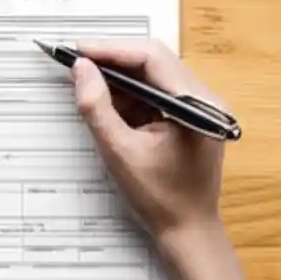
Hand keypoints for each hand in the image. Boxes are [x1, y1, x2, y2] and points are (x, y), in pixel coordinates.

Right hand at [70, 40, 225, 246]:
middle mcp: (204, 99)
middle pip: (153, 60)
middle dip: (112, 59)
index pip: (151, 58)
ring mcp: (197, 106)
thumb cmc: (161, 198)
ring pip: (151, 74)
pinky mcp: (186, 115)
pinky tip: (105, 99)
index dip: (111, 50)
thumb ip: (97, 107)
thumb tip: (81, 70)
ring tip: (86, 81)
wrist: (186, 229)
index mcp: (197, 105)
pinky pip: (153, 91)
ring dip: (118, 76)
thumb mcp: (119, 151)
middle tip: (76, 61)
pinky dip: (128, 93)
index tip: (78, 50)